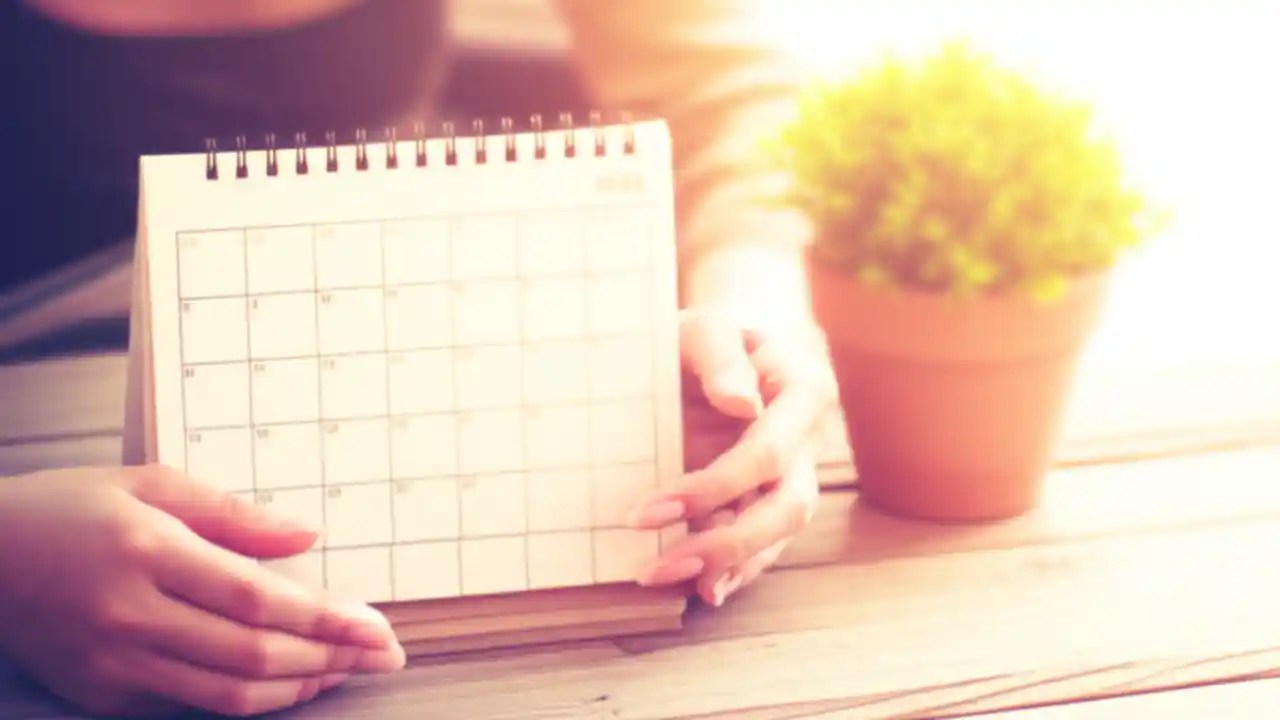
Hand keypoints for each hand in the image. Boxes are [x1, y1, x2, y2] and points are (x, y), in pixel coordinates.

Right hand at [0, 465, 405, 717]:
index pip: (258, 599)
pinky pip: (192, 706)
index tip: (378, 626)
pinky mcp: (101, 694)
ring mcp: (113, 663)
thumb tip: (306, 537)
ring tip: (346, 670)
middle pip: (253, 653)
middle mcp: (130, 614)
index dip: (327, 618)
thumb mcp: (149, 484)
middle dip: (332, 657)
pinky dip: (250, 699)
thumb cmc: (68, 510)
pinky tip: (289, 681)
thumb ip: (233, 514)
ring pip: (228, 693)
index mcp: (147, 551)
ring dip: (300, 686)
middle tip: (384, 655)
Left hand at [630, 308, 836, 605]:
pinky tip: (702, 589)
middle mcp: (808, 437)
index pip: (768, 453)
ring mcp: (795, 470)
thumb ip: (720, 355)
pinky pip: (767, 543)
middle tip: (659, 565)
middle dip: (725, 542)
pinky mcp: (771, 495)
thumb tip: (744, 405)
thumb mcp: (702, 327)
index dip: (712, 487)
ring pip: (780, 532)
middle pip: (787, 505)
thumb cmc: (700, 335)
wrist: (698, 348)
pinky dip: (737, 569)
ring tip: (668, 579)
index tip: (647, 511)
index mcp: (803, 388)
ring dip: (727, 563)